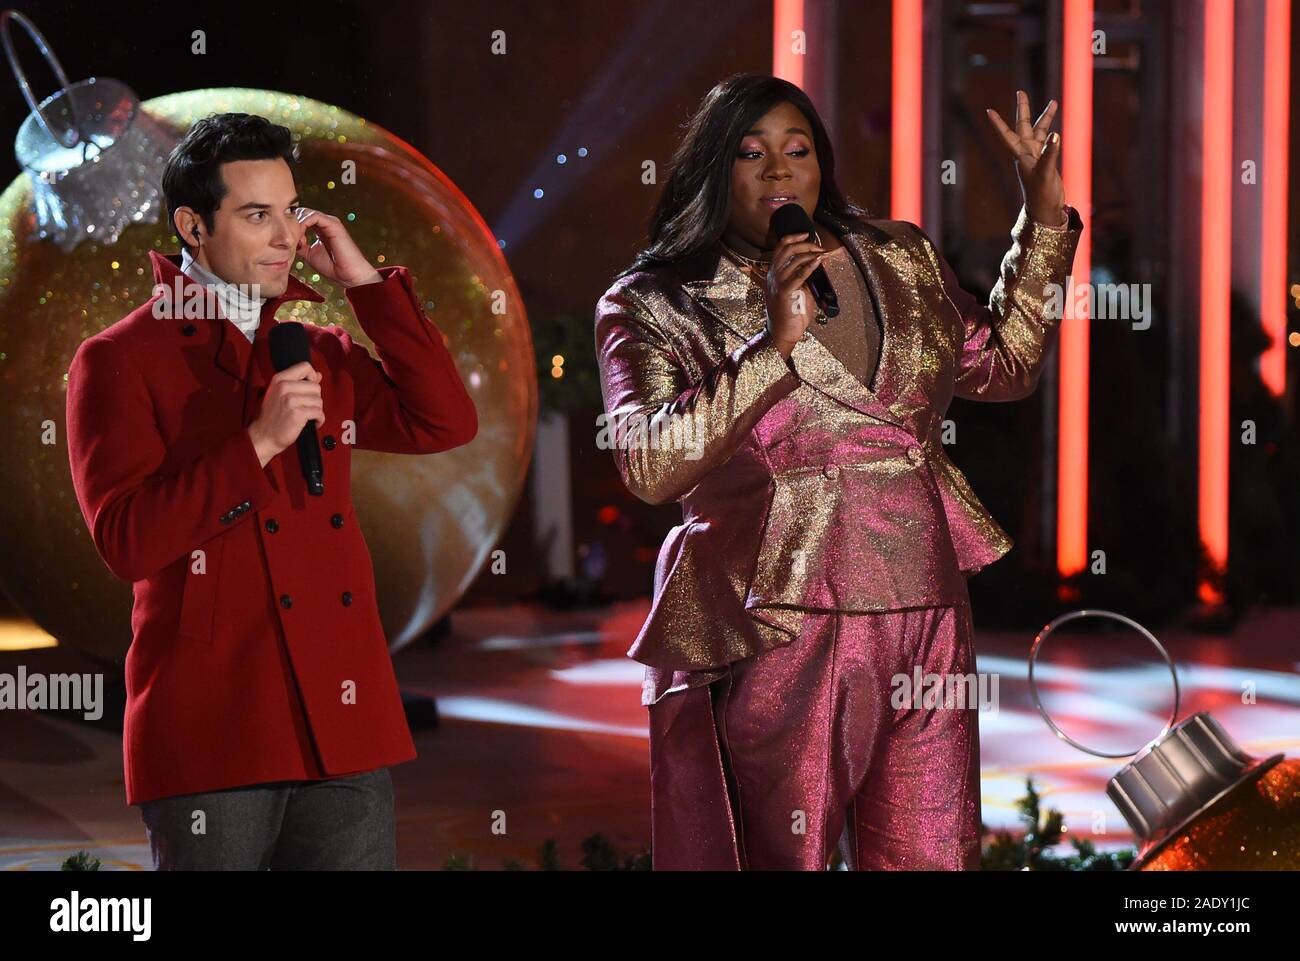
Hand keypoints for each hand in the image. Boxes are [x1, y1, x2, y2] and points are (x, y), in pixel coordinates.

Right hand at [247, 361, 325, 466]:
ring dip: (317, 411)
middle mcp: (284, 387)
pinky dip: (319, 420)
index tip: (310, 388)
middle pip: (316, 386)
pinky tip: (311, 423)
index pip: (305, 366)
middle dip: (315, 399)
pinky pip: (319, 413)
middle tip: (306, 407)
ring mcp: (290, 400)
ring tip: (307, 416)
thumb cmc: (272, 417)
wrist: (263, 436)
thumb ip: (299, 383)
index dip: (312, 377)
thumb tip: (318, 375)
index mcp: (279, 379)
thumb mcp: (280, 394)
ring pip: (319, 400)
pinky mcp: (297, 413)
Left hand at [294, 207, 383, 287]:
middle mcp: (326, 223)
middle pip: (302, 213)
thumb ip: (300, 245)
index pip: (302, 219)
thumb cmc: (333, 267)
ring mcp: (330, 222)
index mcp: (321, 229)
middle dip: (291, 224)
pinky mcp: (333, 223)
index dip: (291, 227)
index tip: (288, 243)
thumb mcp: (310, 254)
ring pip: (306, 213)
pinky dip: (302, 224)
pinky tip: (300, 237)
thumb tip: (288, 240)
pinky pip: (312, 216)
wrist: (348, 275)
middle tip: (288, 239)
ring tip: (293, 239)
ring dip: (296, 224)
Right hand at [763, 231, 826, 356]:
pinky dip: (810, 266)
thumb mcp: (797, 290)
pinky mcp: (784, 292)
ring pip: (794, 259)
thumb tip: (817, 262)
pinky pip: (799, 274)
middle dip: (806, 244)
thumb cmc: (791, 313)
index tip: (806, 234)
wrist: (783, 332)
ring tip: (822, 254)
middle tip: (819, 247)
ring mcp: (777, 283)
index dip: (793, 237)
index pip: (780, 247)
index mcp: (773, 273)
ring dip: (811, 253)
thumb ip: (802, 276)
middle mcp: (772, 275)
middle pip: (787, 249)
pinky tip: (819, 261)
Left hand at [985, 90, 1065, 226]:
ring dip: (1045, 118)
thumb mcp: (1046, 174)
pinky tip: (1055, 127)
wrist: (1045, 210)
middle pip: (1024, 126)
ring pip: (1039, 132)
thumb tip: (1055, 134)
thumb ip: (1050, 154)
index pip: (1007, 135)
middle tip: (1020, 92)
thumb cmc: (1041, 195)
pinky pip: (1047, 142)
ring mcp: (1036, 157)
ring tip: (1054, 103)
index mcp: (1020, 156)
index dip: (998, 123)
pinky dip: (1051, 133)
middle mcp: (1026, 153)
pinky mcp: (1045, 162)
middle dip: (1023, 109)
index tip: (988, 110)